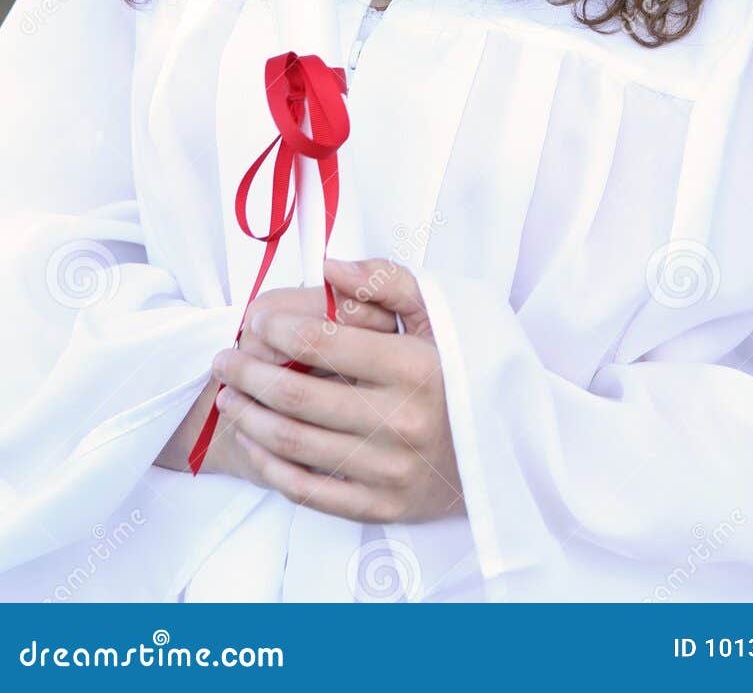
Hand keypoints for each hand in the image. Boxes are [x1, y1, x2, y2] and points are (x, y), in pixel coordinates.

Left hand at [209, 257, 464, 524]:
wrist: (511, 447)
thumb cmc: (466, 369)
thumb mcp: (443, 315)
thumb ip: (388, 281)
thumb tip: (329, 265)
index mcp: (416, 367)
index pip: (323, 343)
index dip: (276, 330)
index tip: (255, 321)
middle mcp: (402, 421)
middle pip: (298, 396)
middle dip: (248, 374)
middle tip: (223, 359)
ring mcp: (391, 470)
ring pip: (296, 444)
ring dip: (249, 418)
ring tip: (228, 396)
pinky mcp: (385, 506)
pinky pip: (311, 490)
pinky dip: (272, 465)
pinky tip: (254, 441)